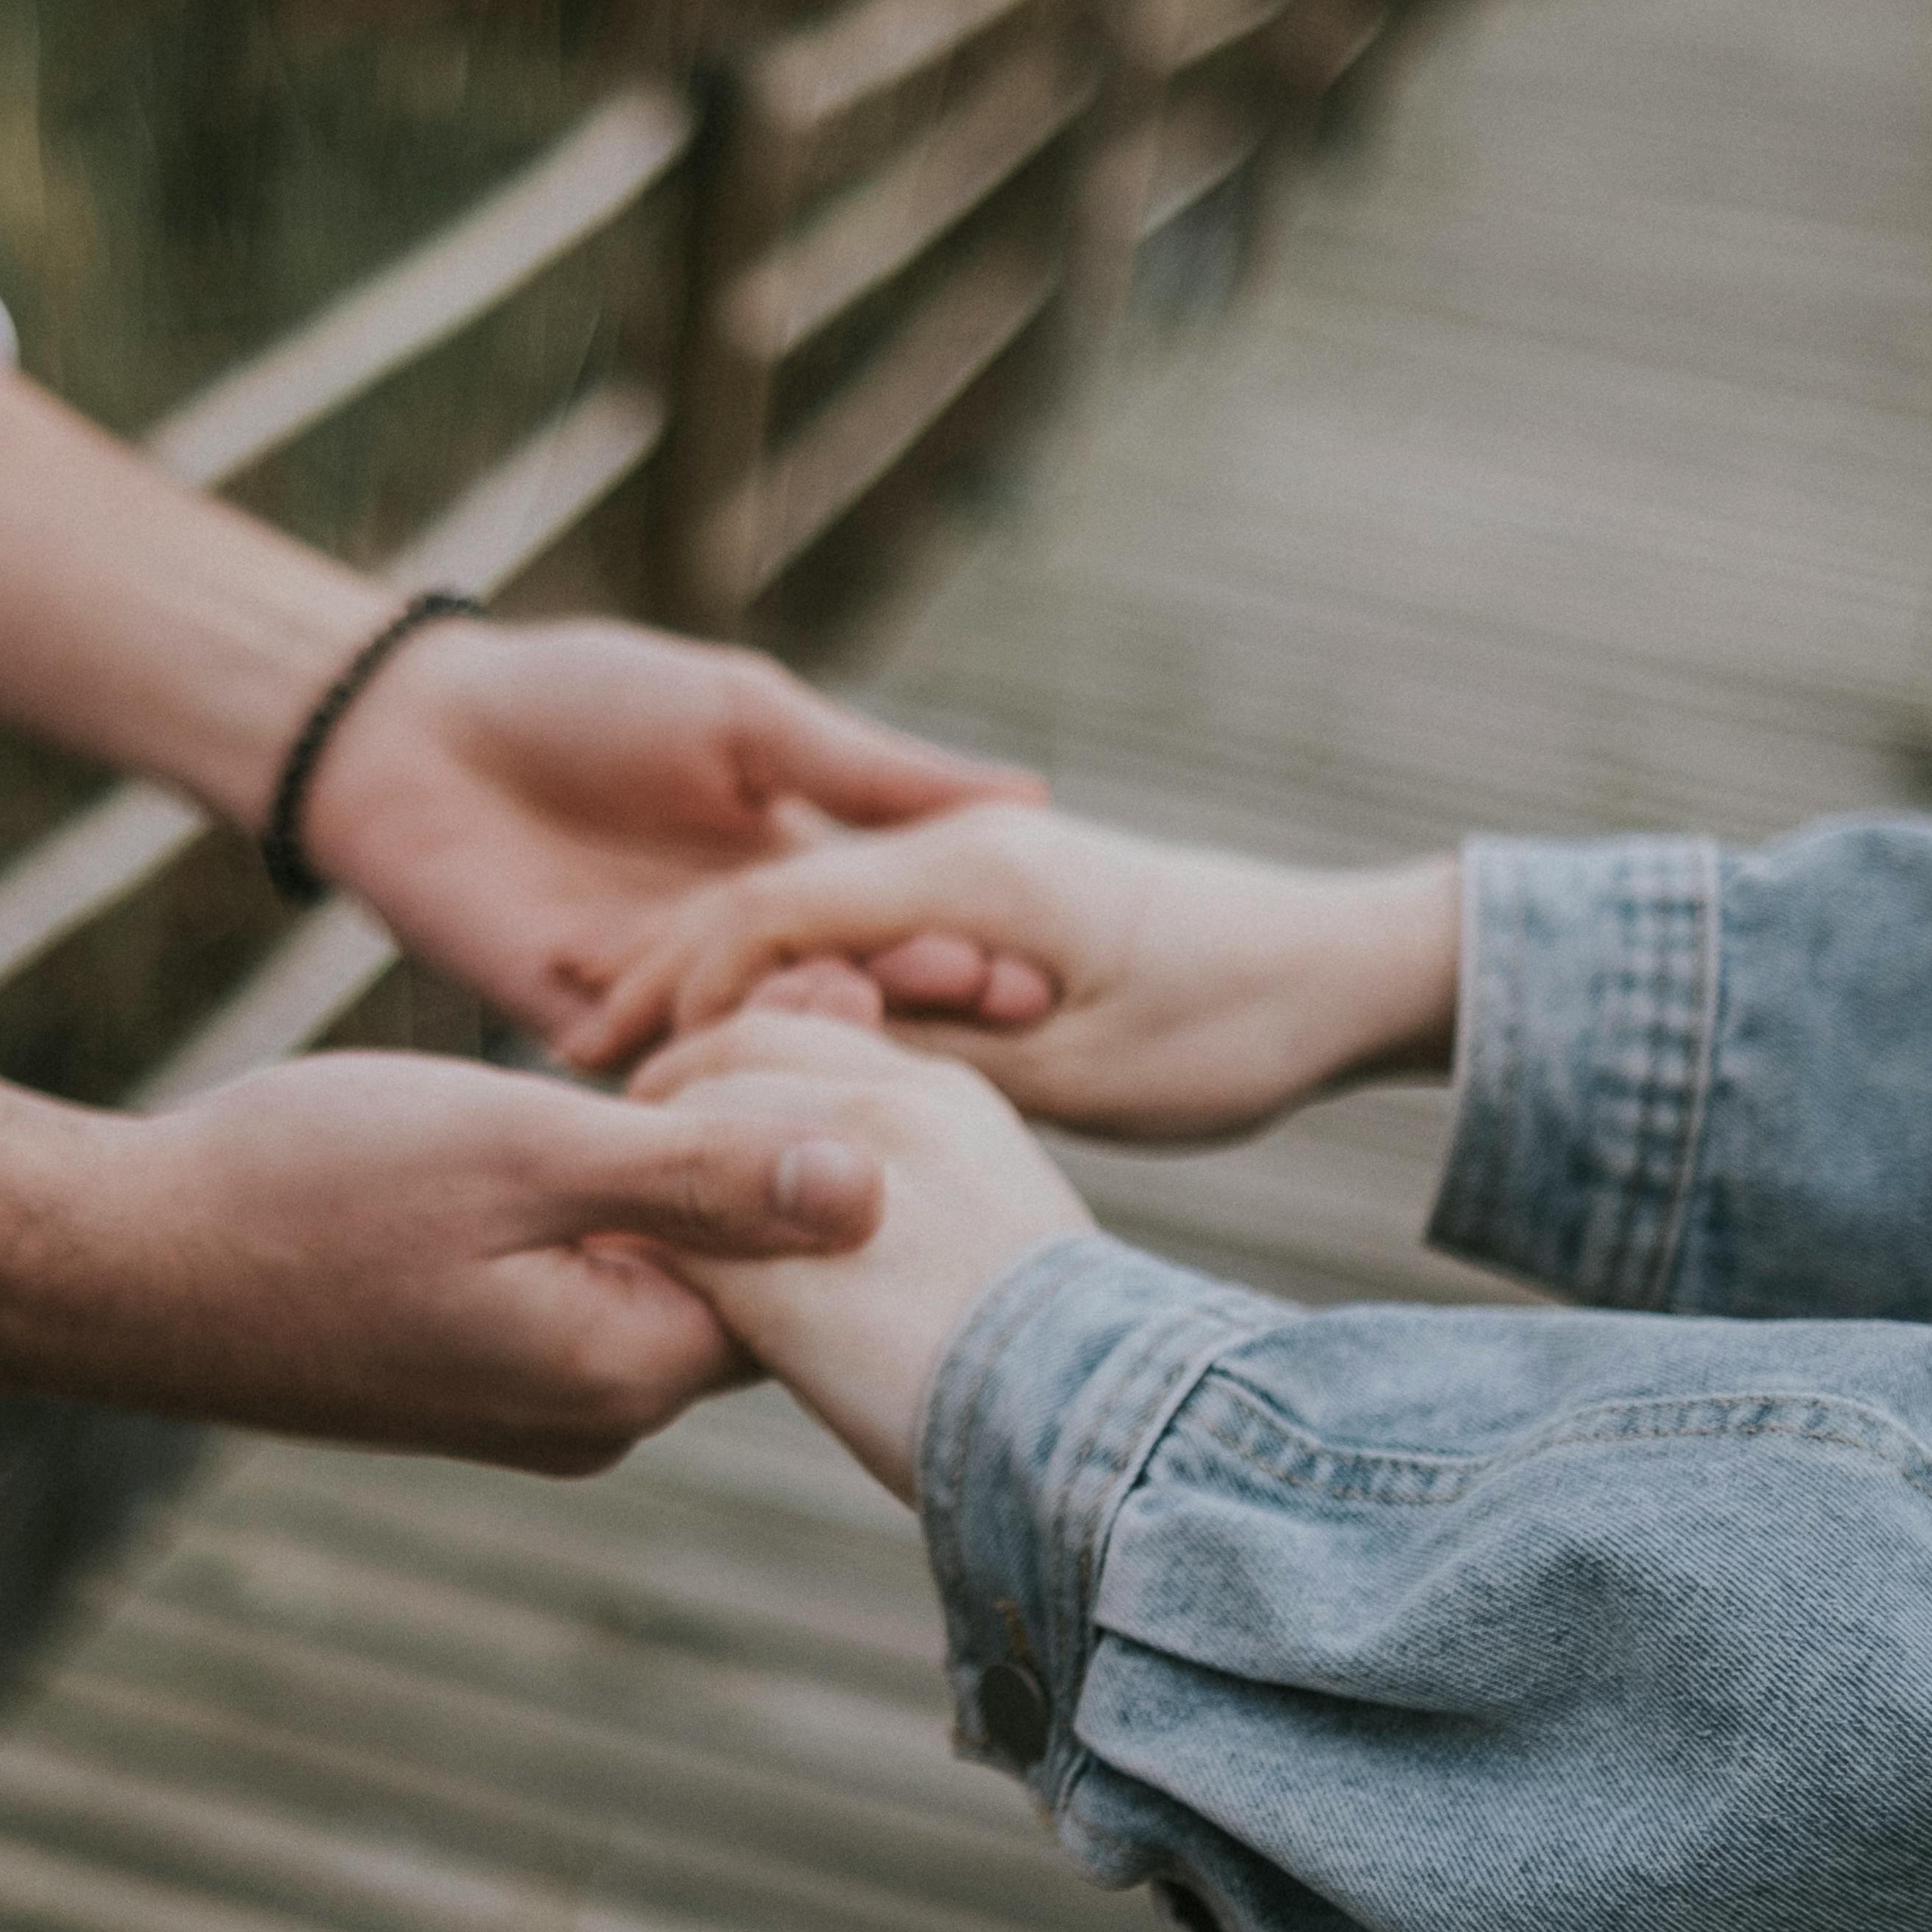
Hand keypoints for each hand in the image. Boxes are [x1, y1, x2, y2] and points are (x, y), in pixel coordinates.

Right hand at [54, 1050, 886, 1473]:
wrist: (115, 1263)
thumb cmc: (300, 1190)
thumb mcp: (520, 1151)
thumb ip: (702, 1175)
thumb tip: (880, 1189)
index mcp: (626, 1374)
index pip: (812, 1267)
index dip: (837, 1124)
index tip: (840, 999)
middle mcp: (596, 1410)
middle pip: (752, 1267)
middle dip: (775, 1133)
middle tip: (800, 991)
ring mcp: (532, 1395)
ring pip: (669, 1258)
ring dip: (687, 1152)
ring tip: (689, 1029)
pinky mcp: (476, 1361)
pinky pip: (590, 1270)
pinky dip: (607, 1188)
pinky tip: (585, 1099)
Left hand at [300, 611, 1049, 1041]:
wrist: (415, 728)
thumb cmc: (582, 696)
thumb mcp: (745, 717)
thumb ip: (864, 773)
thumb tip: (1026, 797)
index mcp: (796, 877)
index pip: (900, 934)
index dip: (962, 953)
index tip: (1033, 970)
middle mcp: (740, 953)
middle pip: (845, 1001)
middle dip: (915, 1009)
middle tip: (988, 1018)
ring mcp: (661, 1000)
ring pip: (760, 1043)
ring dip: (819, 1036)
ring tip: (876, 1027)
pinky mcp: (575, 1030)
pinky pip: (655, 1071)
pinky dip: (707, 1066)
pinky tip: (754, 1062)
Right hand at [571, 805, 1460, 1144]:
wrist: (1352, 964)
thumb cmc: (1238, 1023)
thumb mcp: (1080, 1076)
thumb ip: (935, 1065)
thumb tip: (809, 1084)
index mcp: (971, 876)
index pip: (771, 919)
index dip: (678, 996)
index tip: (610, 1076)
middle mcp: (962, 847)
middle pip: (769, 904)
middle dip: (668, 984)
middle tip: (579, 1070)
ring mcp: (980, 861)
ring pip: (808, 914)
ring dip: (723, 985)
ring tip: (639, 1069)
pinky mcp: (1001, 891)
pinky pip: (864, 929)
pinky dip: (795, 982)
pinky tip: (753, 1048)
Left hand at [629, 1011, 1089, 1496]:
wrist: (1085, 1425)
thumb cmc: (1061, 1362)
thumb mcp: (1004, 1230)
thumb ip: (925, 1185)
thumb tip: (863, 1207)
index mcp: (943, 1094)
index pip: (794, 1030)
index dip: (728, 1067)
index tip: (696, 1114)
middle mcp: (887, 1109)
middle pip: (726, 1059)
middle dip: (668, 1103)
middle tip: (636, 1167)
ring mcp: (829, 1181)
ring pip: (686, 1130)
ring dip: (646, 1178)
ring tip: (626, 1230)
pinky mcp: (776, 1268)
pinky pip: (670, 1233)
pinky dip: (643, 1254)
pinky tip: (635, 1287)